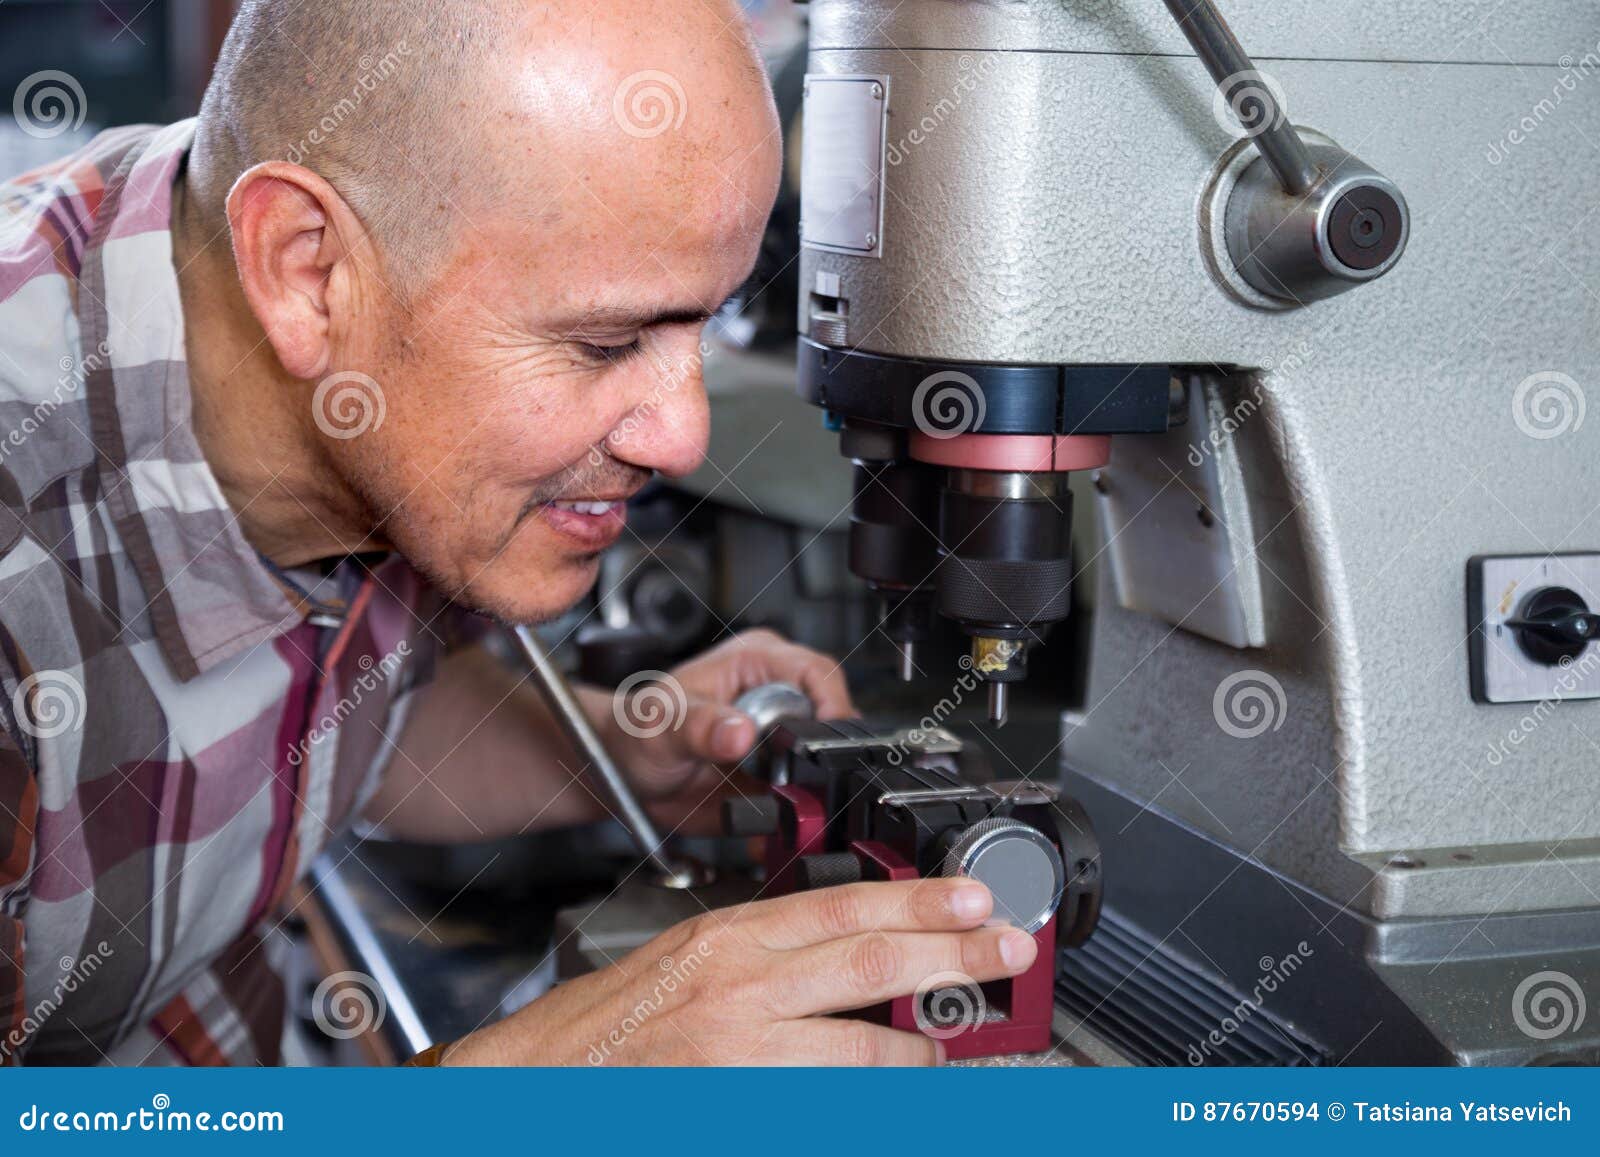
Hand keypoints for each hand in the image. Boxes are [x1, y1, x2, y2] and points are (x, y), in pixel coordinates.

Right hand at [441, 878, 1037, 1065]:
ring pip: (862, 1049)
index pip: (845, 907)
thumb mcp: (688, 962)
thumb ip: (764, 955)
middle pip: (871, 964)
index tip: (973, 898)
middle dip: (952, 957)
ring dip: (921, 1051)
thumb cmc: (602, 1027)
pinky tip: (898, 1097)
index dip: (921, 901)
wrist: (530, 1084)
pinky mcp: (735, 1105)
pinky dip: (868, 1102)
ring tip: (956, 1048)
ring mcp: (738, 1053)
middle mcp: (738, 987)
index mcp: (728, 938)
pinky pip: (824, 1104)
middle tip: (1008, 952)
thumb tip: (849, 956)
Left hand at [597, 629, 853, 826]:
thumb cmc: (636, 732)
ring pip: (828, 764)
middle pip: (833, 720)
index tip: (825, 745)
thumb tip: (739, 731)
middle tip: (792, 786)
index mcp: (757, 661)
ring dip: (811, 794)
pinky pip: (806, 801)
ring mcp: (782, 738)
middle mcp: (778, 695)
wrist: (624, 774)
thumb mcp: (659, 727)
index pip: (817, 673)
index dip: (831, 707)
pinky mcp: (780, 776)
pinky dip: (793, 820)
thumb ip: (697, 728)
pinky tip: (766, 825)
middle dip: (823, 759)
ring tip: (771, 805)